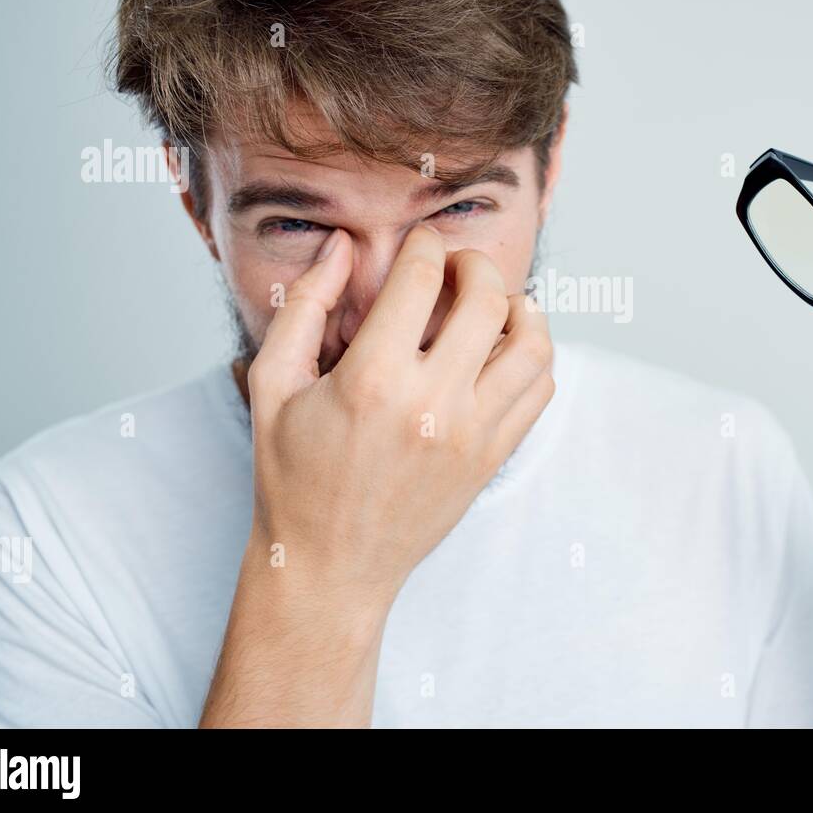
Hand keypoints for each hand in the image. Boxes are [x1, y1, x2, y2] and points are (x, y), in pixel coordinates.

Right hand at [201, 225, 552, 725]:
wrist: (329, 567)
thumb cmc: (293, 479)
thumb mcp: (273, 386)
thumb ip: (304, 307)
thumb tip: (341, 247)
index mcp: (371, 379)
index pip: (420, 277)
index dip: (424, 245)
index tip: (420, 245)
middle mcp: (431, 403)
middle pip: (487, 300)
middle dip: (476, 265)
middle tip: (458, 267)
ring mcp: (471, 435)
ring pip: (532, 346)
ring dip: (521, 310)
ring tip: (495, 306)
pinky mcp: (491, 459)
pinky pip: (539, 393)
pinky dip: (532, 360)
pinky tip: (503, 353)